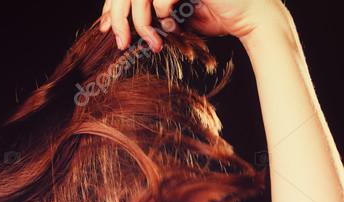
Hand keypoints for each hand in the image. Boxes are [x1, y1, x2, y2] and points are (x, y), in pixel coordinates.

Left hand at [97, 0, 287, 51]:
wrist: (250, 20)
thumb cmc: (216, 19)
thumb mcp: (173, 17)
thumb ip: (149, 14)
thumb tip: (113, 24)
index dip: (111, 6)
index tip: (106, 29)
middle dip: (117, 17)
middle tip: (121, 42)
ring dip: (141, 21)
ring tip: (152, 41)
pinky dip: (162, 13)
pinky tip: (174, 24)